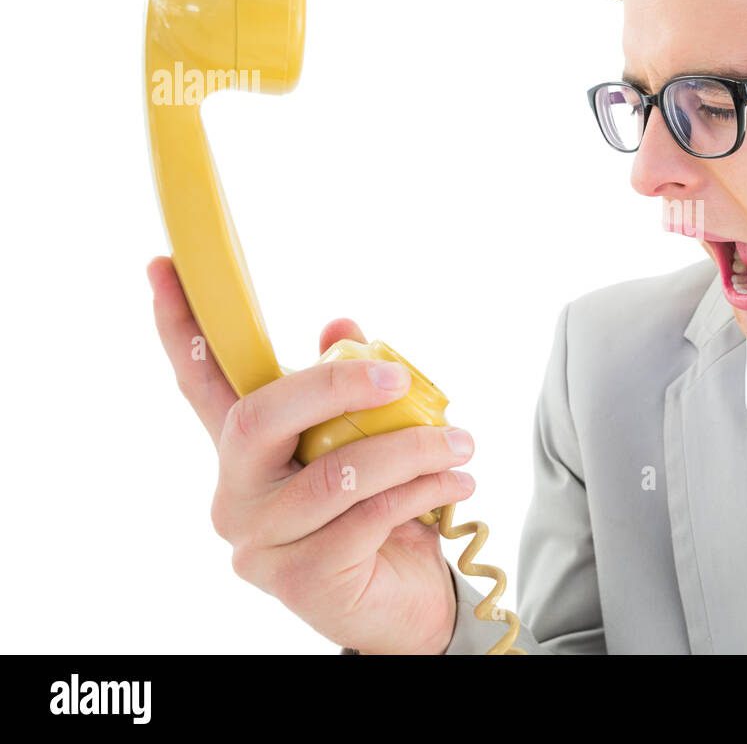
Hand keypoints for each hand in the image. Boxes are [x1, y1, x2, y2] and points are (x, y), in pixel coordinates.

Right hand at [147, 255, 470, 653]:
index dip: (181, 325)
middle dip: (333, 385)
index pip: (200, 382)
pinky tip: (458, 481)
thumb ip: (349, 386)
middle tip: (399, 377)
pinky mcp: (301, 579)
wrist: (405, 603)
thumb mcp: (367, 440)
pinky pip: (368, 516)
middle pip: (260, 418)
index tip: (165, 265)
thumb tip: (342, 327)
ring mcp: (261, 542)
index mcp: (246, 452)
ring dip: (411, 448)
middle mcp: (236, 495)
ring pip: (336, 473)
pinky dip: (424, 489)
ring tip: (459, 442)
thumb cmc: (380, 511)